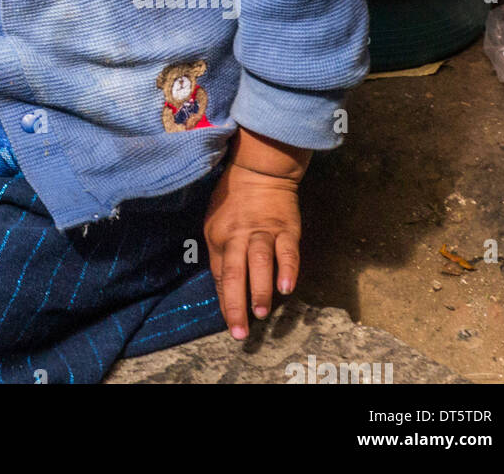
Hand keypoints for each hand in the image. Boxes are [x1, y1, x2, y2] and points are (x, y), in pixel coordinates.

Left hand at [203, 161, 301, 340]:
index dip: (225, 301)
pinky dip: (287, 268)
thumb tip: (224, 286)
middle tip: (240, 332)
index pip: (219, 275)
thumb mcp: (215, 223)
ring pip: (258, 261)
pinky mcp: (285, 229)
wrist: (258, 170)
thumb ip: (220, 253)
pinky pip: (286, 250)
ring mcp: (262, 231)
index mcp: (218, 236)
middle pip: (233, 272)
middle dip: (236, 304)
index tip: (232, 325)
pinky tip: (287, 287)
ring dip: (260, 288)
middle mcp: (237, 235)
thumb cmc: (233, 199)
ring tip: (261, 312)